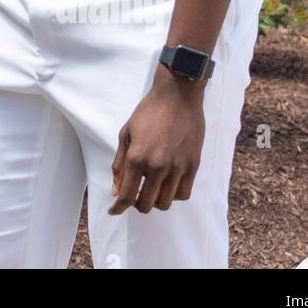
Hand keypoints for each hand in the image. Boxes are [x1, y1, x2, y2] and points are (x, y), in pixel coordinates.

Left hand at [109, 68, 206, 215]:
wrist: (177, 96)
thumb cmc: (148, 112)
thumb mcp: (126, 134)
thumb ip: (120, 164)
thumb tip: (116, 191)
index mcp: (137, 158)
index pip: (126, 196)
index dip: (118, 208)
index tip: (114, 211)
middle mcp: (157, 167)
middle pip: (146, 205)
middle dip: (136, 204)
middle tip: (134, 194)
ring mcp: (178, 167)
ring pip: (165, 203)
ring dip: (155, 200)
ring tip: (151, 188)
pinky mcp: (193, 166)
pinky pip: (184, 194)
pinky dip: (174, 195)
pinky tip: (167, 184)